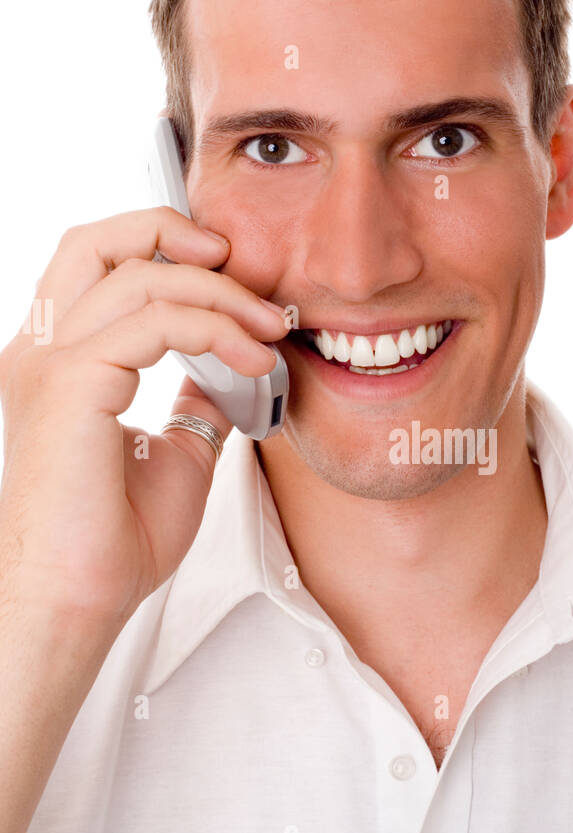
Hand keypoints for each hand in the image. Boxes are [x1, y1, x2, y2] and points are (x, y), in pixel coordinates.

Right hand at [0, 207, 290, 621]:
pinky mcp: (70, 384)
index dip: (163, 248)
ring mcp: (49, 363)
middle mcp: (42, 351)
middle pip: (96, 240)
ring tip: (270, 331)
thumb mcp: (177, 454)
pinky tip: (254, 361)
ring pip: (139, 276)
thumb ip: (197, 402)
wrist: (80, 598)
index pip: (97, 264)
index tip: (233, 277)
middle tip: (244, 268)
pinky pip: (153, 320)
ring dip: (220, 295)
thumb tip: (230, 372)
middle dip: (175, 234)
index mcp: (59, 362)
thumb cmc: (113, 543)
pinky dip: (216, 329)